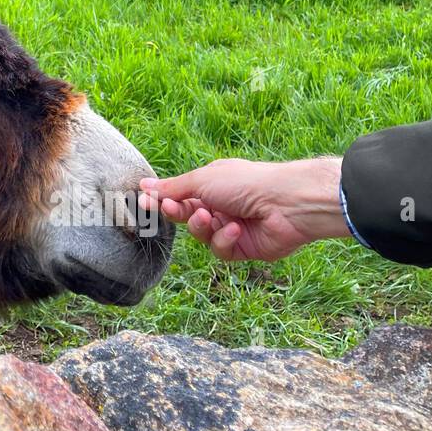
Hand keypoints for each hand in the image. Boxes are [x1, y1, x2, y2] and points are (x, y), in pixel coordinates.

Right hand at [138, 157, 349, 261]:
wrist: (288, 203)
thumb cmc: (246, 183)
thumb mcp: (203, 180)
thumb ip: (173, 188)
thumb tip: (144, 185)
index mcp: (211, 184)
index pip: (178, 195)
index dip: (162, 199)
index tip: (143, 202)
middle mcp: (220, 206)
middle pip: (186, 216)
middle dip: (177, 213)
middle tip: (170, 209)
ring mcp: (231, 228)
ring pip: (201, 235)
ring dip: (202, 227)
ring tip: (211, 218)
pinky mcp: (243, 248)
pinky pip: (220, 250)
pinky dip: (224, 240)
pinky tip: (235, 230)